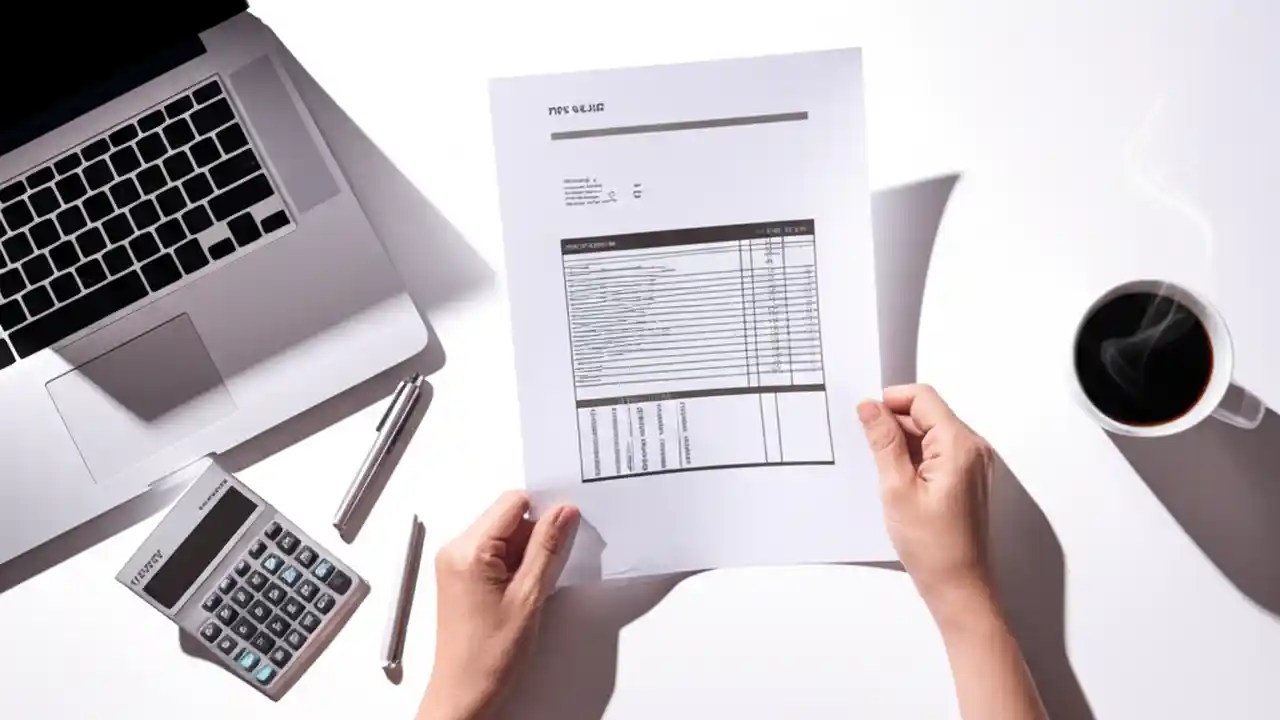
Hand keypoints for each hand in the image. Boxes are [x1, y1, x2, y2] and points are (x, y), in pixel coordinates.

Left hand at [418, 492, 579, 719]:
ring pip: (502, 535)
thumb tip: (564, 511)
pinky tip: (524, 588)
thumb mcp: (529, 596)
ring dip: (526, 550)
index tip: (566, 526)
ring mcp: (455, 562)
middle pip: (506, 517)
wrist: (465, 692)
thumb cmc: (491, 655)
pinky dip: (514, 563)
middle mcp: (455, 549)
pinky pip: (493, 552)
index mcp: (468, 550)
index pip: (512, 503)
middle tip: (552, 565)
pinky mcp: (460, 575)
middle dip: (535, 533)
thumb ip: (548, 548)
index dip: (543, 510)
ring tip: (536, 585)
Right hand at [857, 384, 995, 621]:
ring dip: (902, 444)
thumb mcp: (897, 489)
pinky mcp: (966, 477)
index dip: (891, 401)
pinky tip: (899, 483)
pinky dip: (914, 458)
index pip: (923, 398)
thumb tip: (870, 407)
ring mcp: (972, 463)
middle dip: (894, 424)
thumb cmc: (934, 546)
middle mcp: (972, 449)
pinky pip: (936, 452)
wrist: (959, 586)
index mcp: (959, 446)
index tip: (866, 419)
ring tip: (886, 475)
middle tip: (870, 453)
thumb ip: (883, 442)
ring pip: (929, 433)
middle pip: (927, 413)